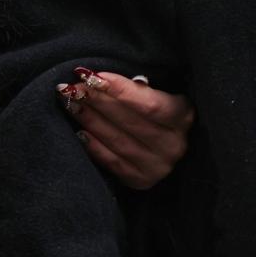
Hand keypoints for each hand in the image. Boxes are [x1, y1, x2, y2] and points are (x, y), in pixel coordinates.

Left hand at [56, 68, 193, 189]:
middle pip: (129, 121)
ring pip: (118, 140)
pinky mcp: (142, 180)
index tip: (91, 76)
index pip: (149, 103)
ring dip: (90, 120)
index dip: (119, 89)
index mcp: (184, 116)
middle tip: (72, 87)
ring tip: (71, 104)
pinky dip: (93, 144)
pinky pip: (112, 161)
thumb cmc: (159, 111)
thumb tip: (97, 80)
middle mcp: (174, 144)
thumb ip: (137, 89)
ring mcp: (159, 165)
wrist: (167, 146)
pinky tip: (79, 130)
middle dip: (97, 101)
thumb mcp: (159, 94)